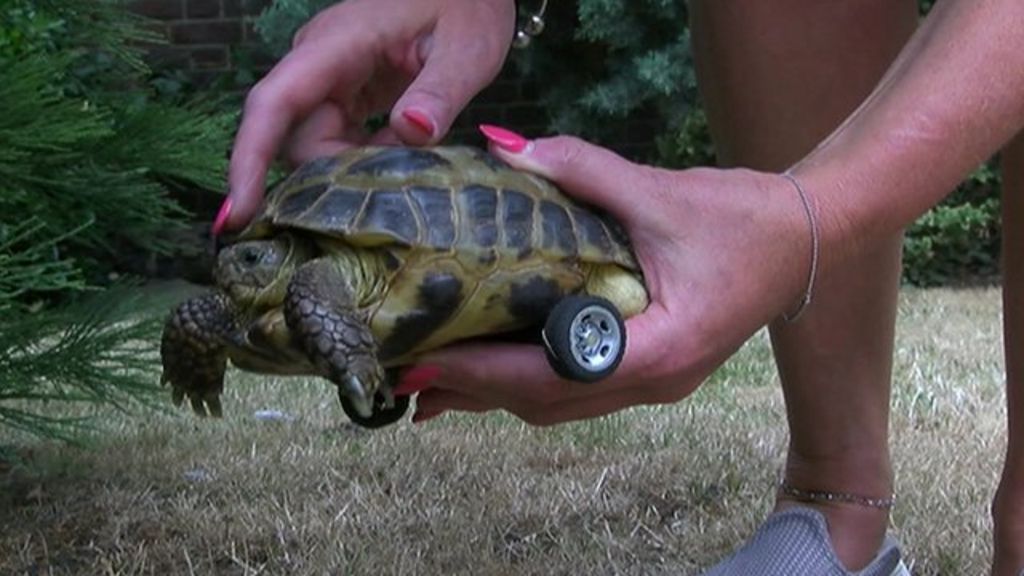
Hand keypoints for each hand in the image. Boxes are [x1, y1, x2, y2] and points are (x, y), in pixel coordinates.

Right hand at [219, 0, 515, 231]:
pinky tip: (405, 153)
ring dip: (354, 170)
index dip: (249, 159)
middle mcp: (318, 62)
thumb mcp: (468, 52)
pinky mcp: (345, 95)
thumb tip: (411, 132)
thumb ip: (440, 93)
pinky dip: (367, 160)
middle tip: (394, 190)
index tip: (238, 213)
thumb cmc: (467, 9)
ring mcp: (328, 79)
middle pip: (296, 139)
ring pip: (316, 147)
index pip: (274, 104)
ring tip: (407, 166)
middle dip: (334, 176)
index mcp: (336, 44)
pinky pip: (339, 142)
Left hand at [400, 129, 814, 424]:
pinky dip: (528, 382)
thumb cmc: (746, 220)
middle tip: (406, 376)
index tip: (425, 363)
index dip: (483, 375)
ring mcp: (654, 384)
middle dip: (474, 393)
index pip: (552, 375)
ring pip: (559, 404)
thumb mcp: (661, 193)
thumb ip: (584, 171)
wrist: (808, 238)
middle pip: (546, 403)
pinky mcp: (651, 369)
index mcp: (659, 351)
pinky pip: (577, 388)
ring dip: (496, 395)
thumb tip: (508, 148)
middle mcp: (653, 383)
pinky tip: (495, 365)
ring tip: (435, 382)